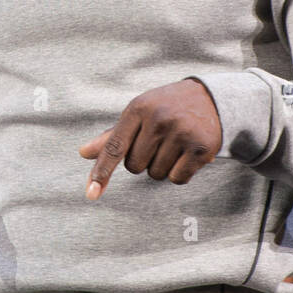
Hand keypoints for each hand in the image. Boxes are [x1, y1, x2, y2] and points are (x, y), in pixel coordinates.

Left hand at [79, 78, 221, 199]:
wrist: (210, 98)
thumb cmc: (165, 108)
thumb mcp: (139, 113)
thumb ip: (113, 136)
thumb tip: (83, 153)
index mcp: (138, 108)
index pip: (114, 147)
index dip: (102, 172)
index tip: (91, 193)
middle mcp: (159, 119)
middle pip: (134, 166)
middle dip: (143, 160)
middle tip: (158, 141)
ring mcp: (181, 133)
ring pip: (155, 174)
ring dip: (162, 166)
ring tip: (174, 144)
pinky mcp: (201, 148)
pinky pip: (177, 179)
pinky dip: (180, 173)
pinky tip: (187, 154)